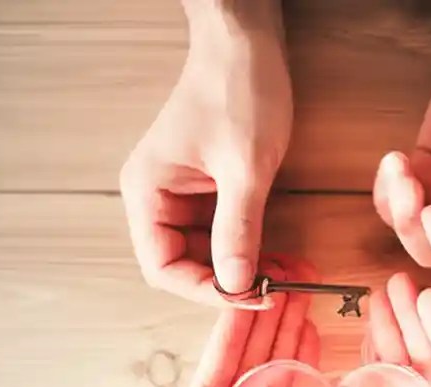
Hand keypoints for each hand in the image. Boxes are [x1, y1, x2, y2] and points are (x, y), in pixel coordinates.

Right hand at [121, 1, 290, 305]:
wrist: (247, 45)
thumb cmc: (237, 89)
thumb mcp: (244, 165)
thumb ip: (238, 228)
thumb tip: (236, 284)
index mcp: (147, 191)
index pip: (162, 267)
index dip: (203, 290)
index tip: (248, 297)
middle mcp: (156, 198)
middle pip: (182, 266)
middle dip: (227, 284)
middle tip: (273, 292)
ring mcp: (182, 196)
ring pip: (206, 255)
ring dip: (242, 271)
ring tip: (283, 277)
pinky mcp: (208, 192)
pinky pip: (223, 235)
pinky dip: (249, 250)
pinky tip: (278, 257)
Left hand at [174, 258, 332, 386]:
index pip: (217, 375)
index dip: (233, 330)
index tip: (251, 290)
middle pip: (245, 368)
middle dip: (262, 323)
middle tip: (287, 284)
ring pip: (270, 379)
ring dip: (284, 340)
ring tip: (304, 304)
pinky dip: (304, 371)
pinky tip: (320, 351)